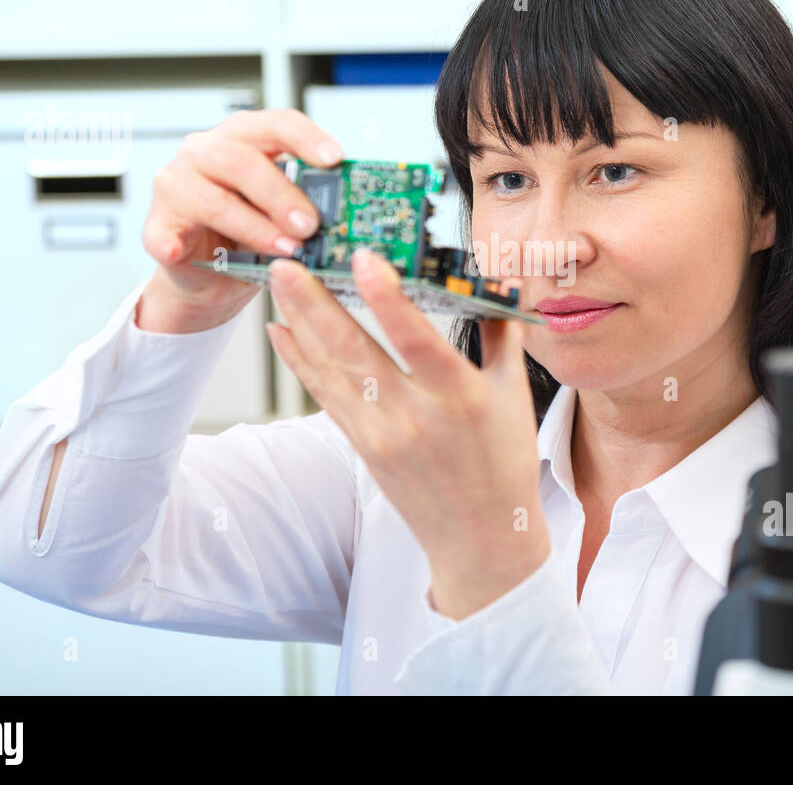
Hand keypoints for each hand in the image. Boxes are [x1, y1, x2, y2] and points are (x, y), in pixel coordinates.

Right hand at [138, 109, 343, 331]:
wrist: (212, 276)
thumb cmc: (251, 233)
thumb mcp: (285, 212)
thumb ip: (308, 202)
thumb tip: (348, 209)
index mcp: (243, 138)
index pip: (276, 124)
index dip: (307, 139)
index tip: (335, 160)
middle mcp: (205, 152)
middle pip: (243, 162)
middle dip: (283, 196)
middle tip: (311, 225)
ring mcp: (176, 185)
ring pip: (214, 200)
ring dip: (255, 228)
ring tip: (286, 249)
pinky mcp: (156, 224)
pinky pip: (163, 233)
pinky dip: (172, 243)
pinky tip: (180, 252)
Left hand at [264, 248, 550, 619]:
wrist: (481, 536)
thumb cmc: (503, 461)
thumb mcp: (515, 394)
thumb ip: (501, 334)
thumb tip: (494, 279)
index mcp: (461, 397)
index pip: (417, 339)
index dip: (387, 298)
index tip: (364, 257)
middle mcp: (415, 416)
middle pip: (355, 351)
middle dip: (315, 303)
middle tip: (286, 264)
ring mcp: (381, 434)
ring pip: (330, 370)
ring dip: (299, 323)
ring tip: (277, 281)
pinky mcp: (362, 446)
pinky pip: (324, 395)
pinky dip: (300, 360)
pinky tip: (280, 329)